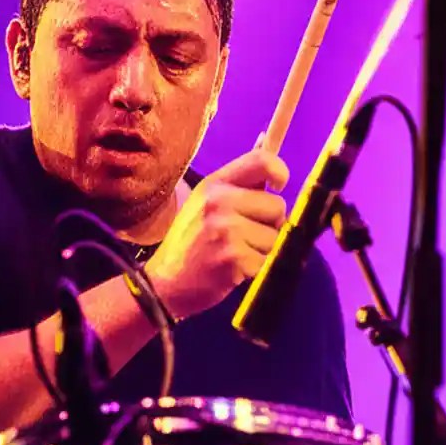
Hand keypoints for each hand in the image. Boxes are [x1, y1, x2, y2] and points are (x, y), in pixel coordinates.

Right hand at [144, 148, 289, 319]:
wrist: (165, 284)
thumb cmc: (191, 242)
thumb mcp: (205, 204)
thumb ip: (238, 185)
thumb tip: (271, 160)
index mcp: (215, 184)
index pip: (262, 161)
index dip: (280, 172)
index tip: (277, 188)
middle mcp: (220, 202)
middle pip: (277, 206)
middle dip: (271, 224)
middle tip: (247, 236)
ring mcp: (227, 231)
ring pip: (276, 237)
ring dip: (264, 250)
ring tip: (238, 254)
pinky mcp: (235, 259)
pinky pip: (267, 261)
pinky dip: (257, 269)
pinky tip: (235, 270)